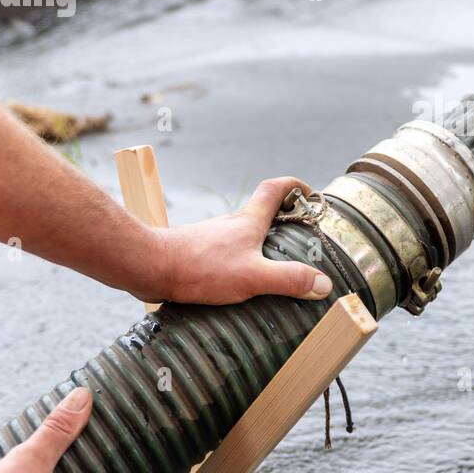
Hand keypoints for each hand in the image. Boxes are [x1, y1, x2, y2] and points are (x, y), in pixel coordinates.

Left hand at [144, 176, 333, 305]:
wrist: (150, 268)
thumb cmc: (200, 267)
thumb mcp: (253, 276)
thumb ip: (289, 280)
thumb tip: (323, 284)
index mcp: (249, 221)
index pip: (275, 189)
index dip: (295, 186)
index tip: (309, 194)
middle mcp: (232, 224)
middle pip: (262, 213)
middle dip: (283, 221)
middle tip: (300, 240)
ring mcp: (214, 238)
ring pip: (244, 235)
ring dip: (261, 245)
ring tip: (274, 270)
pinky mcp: (199, 254)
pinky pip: (227, 254)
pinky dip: (240, 262)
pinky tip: (240, 286)